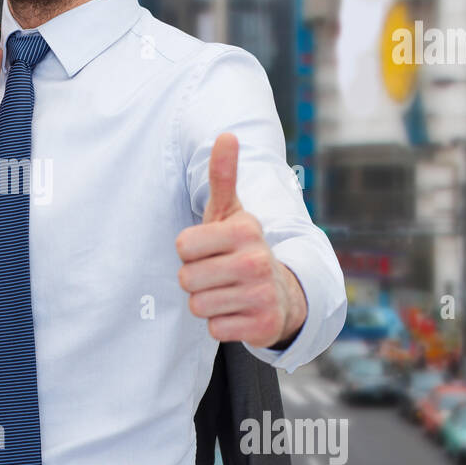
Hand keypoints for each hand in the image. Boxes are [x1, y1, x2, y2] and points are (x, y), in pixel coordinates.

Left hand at [175, 132, 306, 347]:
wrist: (283, 294)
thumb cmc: (242, 248)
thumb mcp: (232, 212)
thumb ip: (222, 176)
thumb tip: (226, 135)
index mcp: (245, 229)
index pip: (182, 246)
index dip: (190, 252)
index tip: (211, 250)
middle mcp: (256, 260)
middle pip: (186, 279)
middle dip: (196, 280)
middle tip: (219, 274)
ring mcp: (261, 294)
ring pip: (198, 306)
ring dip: (207, 302)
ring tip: (228, 292)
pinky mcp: (261, 326)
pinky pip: (213, 329)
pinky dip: (221, 324)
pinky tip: (238, 311)